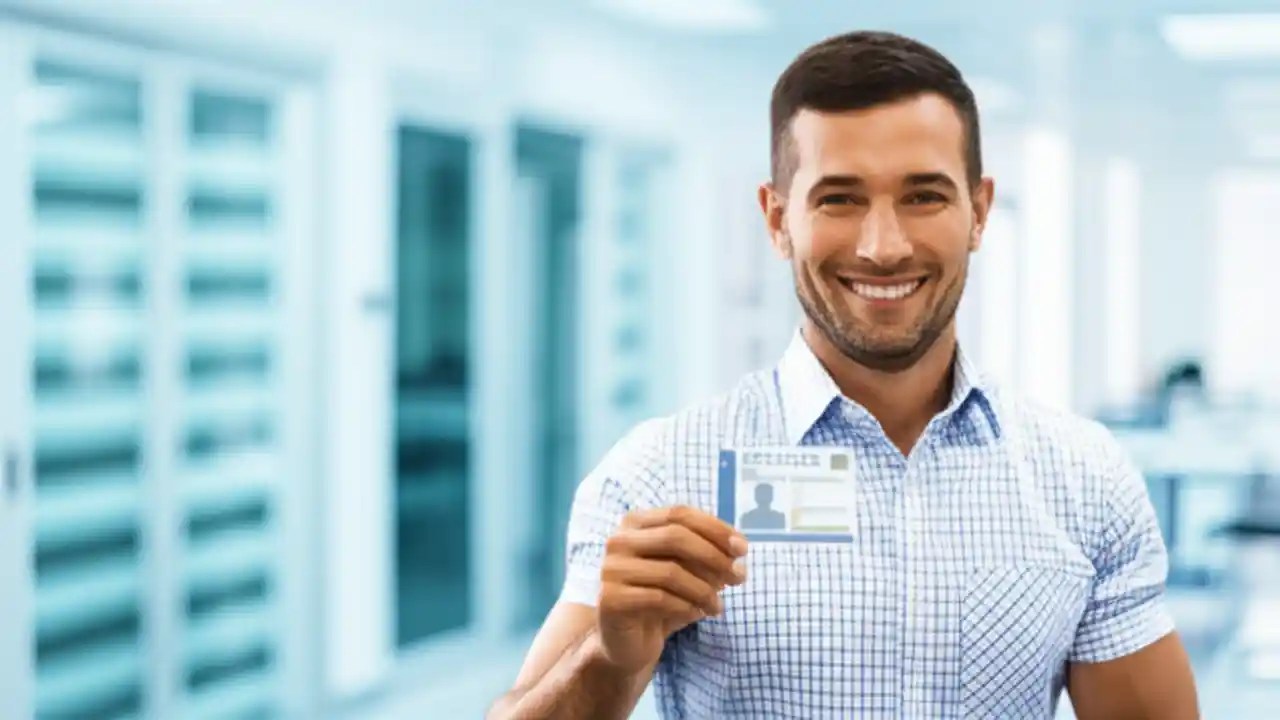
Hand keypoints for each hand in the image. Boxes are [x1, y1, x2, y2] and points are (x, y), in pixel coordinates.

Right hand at [595, 505, 748, 672]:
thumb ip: (707, 554)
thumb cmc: (661, 601)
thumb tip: (737, 548)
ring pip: (670, 571)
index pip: (680, 514)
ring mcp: (611, 569)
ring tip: (718, 606)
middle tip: (739, 577)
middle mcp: (619, 541)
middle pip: (675, 536)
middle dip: (714, 557)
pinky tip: (697, 615)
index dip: (715, 528)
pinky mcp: (610, 599)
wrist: (628, 644)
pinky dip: (686, 607)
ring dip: (704, 590)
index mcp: (636, 523)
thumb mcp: (687, 572)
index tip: (743, 549)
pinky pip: (659, 599)